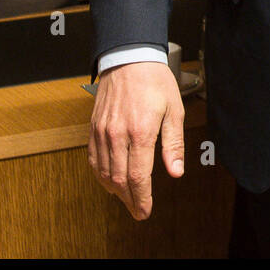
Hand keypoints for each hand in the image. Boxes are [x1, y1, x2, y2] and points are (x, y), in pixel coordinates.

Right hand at [88, 61, 184, 218]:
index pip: (138, 176)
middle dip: (129, 199)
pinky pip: (92, 158)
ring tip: (127, 199)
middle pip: (118, 179)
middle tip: (138, 211)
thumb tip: (176, 172)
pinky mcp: (93, 127)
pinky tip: (109, 181)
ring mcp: (102, 131)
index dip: (141, 198)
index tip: (145, 211)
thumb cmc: (154, 81)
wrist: (129, 58)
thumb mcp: (174, 110)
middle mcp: (117, 134)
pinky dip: (100, 175)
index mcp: (140, 131)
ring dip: (114, 190)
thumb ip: (174, 144)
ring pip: (103, 172)